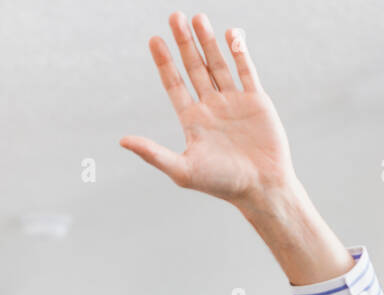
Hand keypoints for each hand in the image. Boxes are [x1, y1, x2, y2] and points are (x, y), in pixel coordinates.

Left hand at [121, 12, 294, 210]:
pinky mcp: (256, 100)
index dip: (164, 62)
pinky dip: (239, 52)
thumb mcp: (182, 170)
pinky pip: (246, 70)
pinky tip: (231, 34)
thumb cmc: (221, 184)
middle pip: (194, 68)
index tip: (155, 40)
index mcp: (192, 121)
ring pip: (218, 64)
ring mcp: (234, 102)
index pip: (174, 84)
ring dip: (208, 42)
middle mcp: (211, 107)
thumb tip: (122, 141)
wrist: (262, 188)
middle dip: (184, 43)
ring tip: (197, 18)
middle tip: (174, 17)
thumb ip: (152, 153)